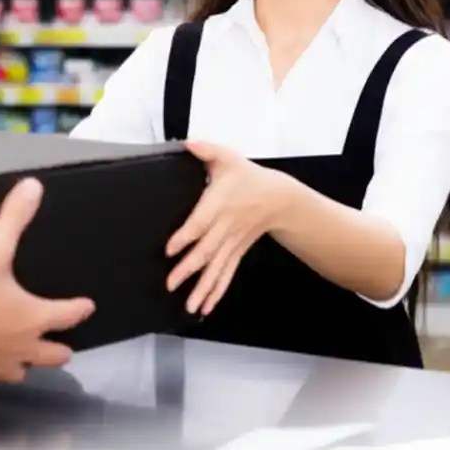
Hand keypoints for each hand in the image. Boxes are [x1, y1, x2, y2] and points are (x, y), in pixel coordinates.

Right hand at [0, 178, 95, 390]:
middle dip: (59, 350)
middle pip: (52, 357)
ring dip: (22, 365)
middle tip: (63, 347)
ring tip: (20, 360)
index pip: (67, 315)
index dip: (79, 309)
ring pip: (18, 373)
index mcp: (32, 318)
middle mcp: (20, 348)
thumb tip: (34, 189)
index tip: (87, 307)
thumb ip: (14, 218)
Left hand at [166, 141, 294, 316]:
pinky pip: (226, 274)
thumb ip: (207, 150)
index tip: (170, 248)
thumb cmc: (248, 176)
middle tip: (171, 283)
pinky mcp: (236, 252)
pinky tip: (205, 308)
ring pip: (216, 269)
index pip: (201, 222)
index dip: (186, 236)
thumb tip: (189, 142)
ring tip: (190, 306)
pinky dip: (217, 292)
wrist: (278, 197)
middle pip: (206, 251)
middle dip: (189, 269)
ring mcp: (232, 243)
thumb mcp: (228, 157)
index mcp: (220, 204)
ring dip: (203, 289)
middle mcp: (226, 227)